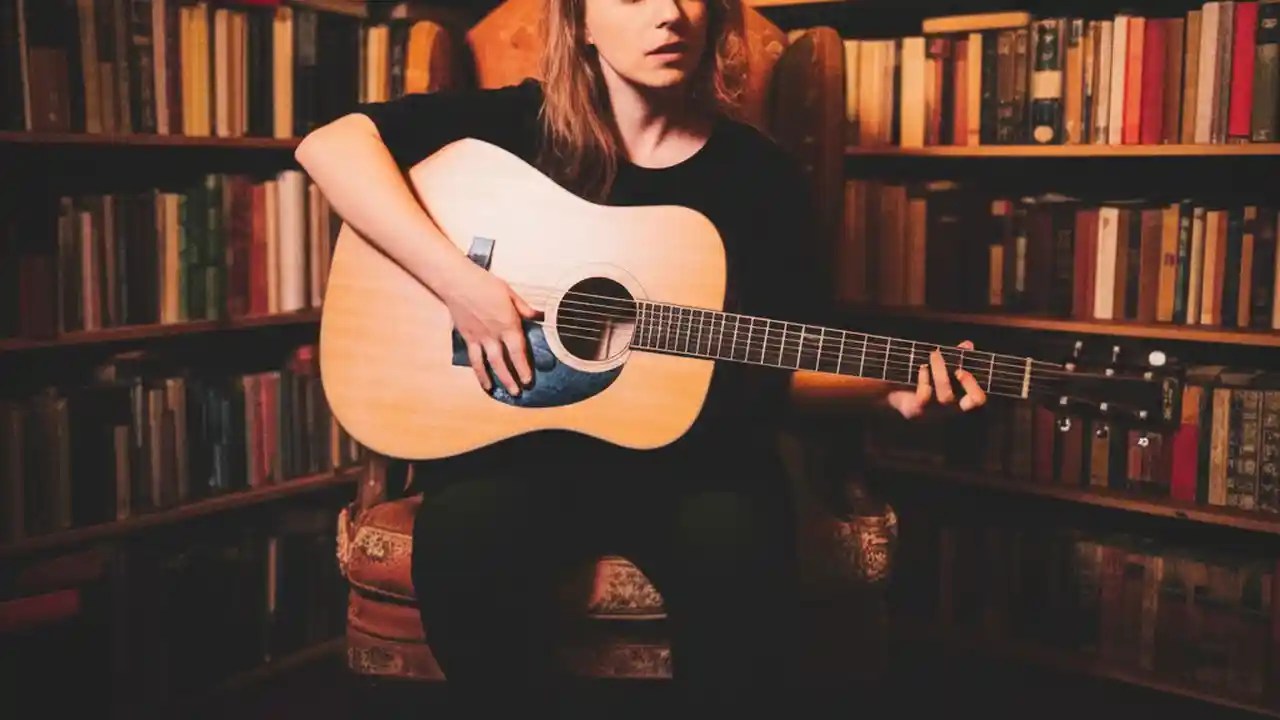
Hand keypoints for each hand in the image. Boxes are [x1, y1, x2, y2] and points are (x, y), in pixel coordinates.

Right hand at [437, 260, 539, 395]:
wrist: (457, 282)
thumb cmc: (484, 283)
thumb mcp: (509, 292)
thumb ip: (524, 308)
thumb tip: (539, 315)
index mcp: (507, 324)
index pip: (518, 351)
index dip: (523, 367)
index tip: (528, 379)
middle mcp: (493, 335)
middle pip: (503, 362)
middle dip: (511, 379)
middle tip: (518, 392)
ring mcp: (479, 338)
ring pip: (488, 364)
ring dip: (496, 379)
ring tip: (501, 392)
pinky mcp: (467, 337)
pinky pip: (473, 359)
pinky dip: (478, 372)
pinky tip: (483, 380)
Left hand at [885, 340, 986, 419]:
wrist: (891, 390)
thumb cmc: (921, 376)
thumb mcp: (940, 365)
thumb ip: (956, 356)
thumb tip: (967, 345)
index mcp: (959, 399)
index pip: (978, 400)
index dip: (975, 387)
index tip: (963, 370)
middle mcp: (949, 409)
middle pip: (969, 402)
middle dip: (964, 380)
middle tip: (957, 365)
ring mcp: (933, 413)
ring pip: (946, 397)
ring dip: (942, 372)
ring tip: (934, 354)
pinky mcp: (916, 412)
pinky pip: (926, 397)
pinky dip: (925, 379)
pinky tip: (922, 368)